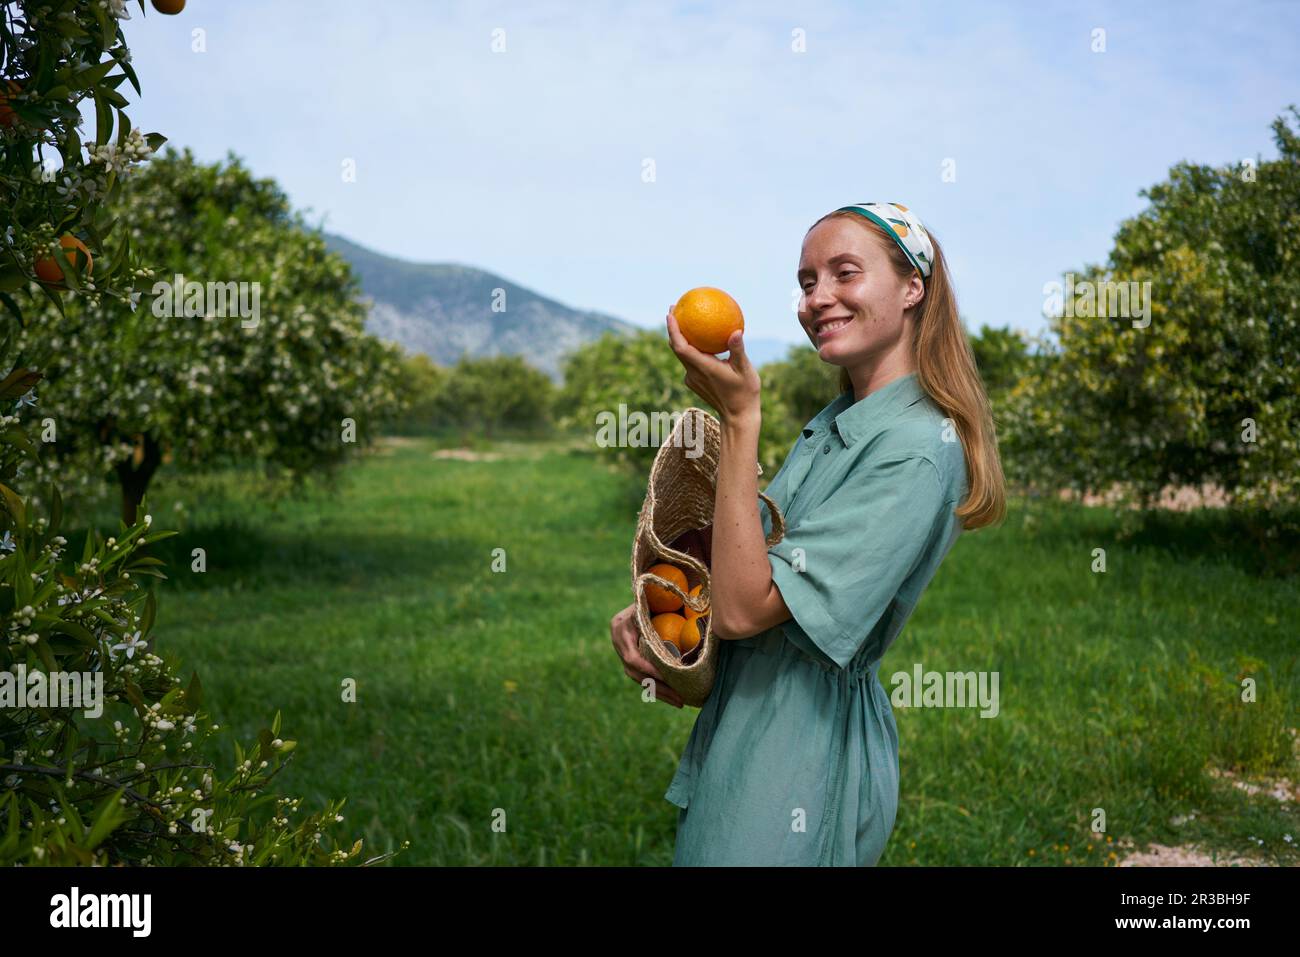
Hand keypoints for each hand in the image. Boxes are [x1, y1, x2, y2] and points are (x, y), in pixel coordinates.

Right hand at [610, 602, 683, 707]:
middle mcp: (618, 643)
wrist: (641, 595)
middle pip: (635, 673)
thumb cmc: (651, 593)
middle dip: (658, 688)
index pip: (632, 657)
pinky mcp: (630, 659)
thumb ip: (660, 603)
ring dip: (659, 692)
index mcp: (620, 628)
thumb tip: (689, 605)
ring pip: (638, 680)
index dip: (648, 669)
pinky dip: (657, 687)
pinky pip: (642, 677)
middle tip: (680, 699)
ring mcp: (622, 652)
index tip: (666, 677)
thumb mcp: (651, 598)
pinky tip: (673, 696)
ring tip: (680, 702)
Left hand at [666, 306, 760, 425]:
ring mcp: (692, 379)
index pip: (681, 347)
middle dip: (673, 327)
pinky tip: (700, 339)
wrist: (738, 417)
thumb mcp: (745, 370)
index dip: (673, 330)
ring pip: (681, 355)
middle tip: (675, 308)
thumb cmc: (745, 393)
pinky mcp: (694, 382)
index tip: (671, 314)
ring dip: (680, 337)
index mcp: (703, 368)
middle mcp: (693, 373)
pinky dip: (690, 348)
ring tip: (685, 319)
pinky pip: (689, 361)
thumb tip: (736, 331)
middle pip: (676, 347)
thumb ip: (738, 350)